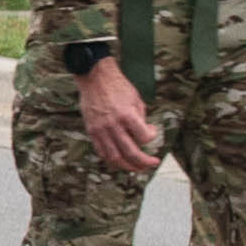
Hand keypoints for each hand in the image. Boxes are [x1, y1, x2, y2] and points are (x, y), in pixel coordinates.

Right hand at [75, 56, 161, 173]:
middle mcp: (113, 125)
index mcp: (127, 115)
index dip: (152, 137)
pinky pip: (101, 151)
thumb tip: (144, 131)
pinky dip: (111, 159)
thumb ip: (140, 118)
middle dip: (144, 162)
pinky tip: (119, 160)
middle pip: (131, 153)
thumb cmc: (117, 85)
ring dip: (128, 166)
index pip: (145, 137)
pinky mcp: (92, 131)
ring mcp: (101, 129)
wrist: (94, 77)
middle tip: (152, 163)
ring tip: (136, 168)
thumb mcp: (136, 99)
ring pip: (115, 157)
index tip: (153, 131)